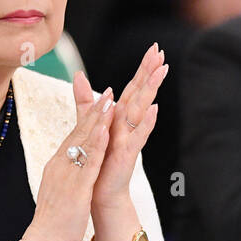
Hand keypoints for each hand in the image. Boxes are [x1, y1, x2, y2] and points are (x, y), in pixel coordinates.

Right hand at [26, 74, 116, 240]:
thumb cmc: (52, 221)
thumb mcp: (58, 190)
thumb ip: (63, 175)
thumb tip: (67, 166)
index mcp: (57, 166)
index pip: (74, 136)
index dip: (88, 118)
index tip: (99, 101)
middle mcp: (60, 165)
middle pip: (79, 132)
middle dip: (94, 110)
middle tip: (108, 90)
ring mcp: (67, 174)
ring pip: (84, 141)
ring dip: (97, 119)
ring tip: (110, 100)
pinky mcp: (76, 187)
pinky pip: (88, 161)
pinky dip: (97, 143)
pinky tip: (105, 129)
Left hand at [89, 43, 167, 207]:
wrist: (99, 192)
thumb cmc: (99, 160)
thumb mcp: (90, 123)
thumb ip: (86, 100)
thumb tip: (78, 74)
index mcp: (119, 116)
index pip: (132, 87)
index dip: (142, 68)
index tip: (154, 47)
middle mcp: (128, 124)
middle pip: (140, 93)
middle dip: (150, 72)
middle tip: (162, 51)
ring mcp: (130, 137)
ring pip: (142, 109)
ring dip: (151, 90)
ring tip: (162, 71)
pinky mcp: (128, 153)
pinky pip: (138, 135)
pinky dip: (146, 122)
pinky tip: (154, 108)